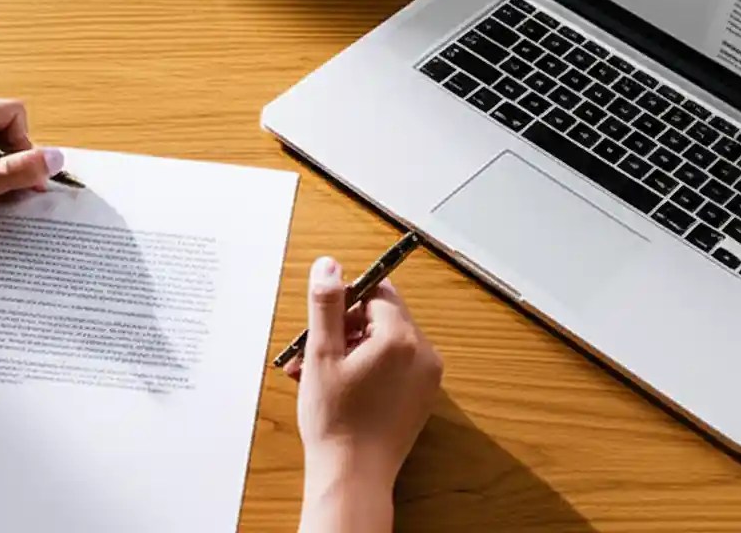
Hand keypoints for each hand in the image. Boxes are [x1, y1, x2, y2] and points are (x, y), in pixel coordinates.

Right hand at [289, 257, 442, 529]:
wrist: (353, 476)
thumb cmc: (336, 421)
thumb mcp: (321, 354)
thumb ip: (327, 304)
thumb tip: (329, 265)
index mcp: (401, 338)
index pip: (377, 291)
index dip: (346, 300)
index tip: (323, 319)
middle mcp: (423, 353)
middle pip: (384, 315)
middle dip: (347, 326)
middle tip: (314, 349)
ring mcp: (427, 377)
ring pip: (388, 341)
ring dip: (354, 347)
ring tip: (321, 371)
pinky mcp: (422, 396)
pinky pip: (397, 364)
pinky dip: (370, 365)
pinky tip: (342, 384)